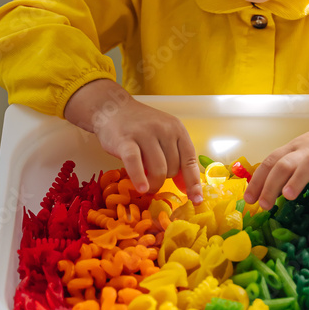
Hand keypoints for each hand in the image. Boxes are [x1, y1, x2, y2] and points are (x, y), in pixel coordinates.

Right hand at [63, 79, 201, 202]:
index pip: (190, 160)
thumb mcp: (163, 137)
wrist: (112, 108)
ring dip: (153, 184)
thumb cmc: (140, 127)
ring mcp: (144, 134)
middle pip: (173, 168)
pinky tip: (141, 188)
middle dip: (165, 179)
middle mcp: (164, 130)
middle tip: (153, 177)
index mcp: (177, 129)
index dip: (193, 182)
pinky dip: (139, 178)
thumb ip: (176, 159)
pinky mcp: (125, 140)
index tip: (196, 200)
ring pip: (158, 170)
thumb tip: (187, 188)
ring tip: (145, 185)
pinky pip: (135, 164)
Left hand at [243, 100, 308, 211]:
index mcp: (295, 148)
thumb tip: (264, 190)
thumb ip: (287, 167)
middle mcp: (308, 151)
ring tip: (288, 197)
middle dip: (271, 184)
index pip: (271, 161)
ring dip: (297, 179)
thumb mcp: (304, 152)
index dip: (258, 180)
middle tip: (264, 205)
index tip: (248, 200)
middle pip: (285, 162)